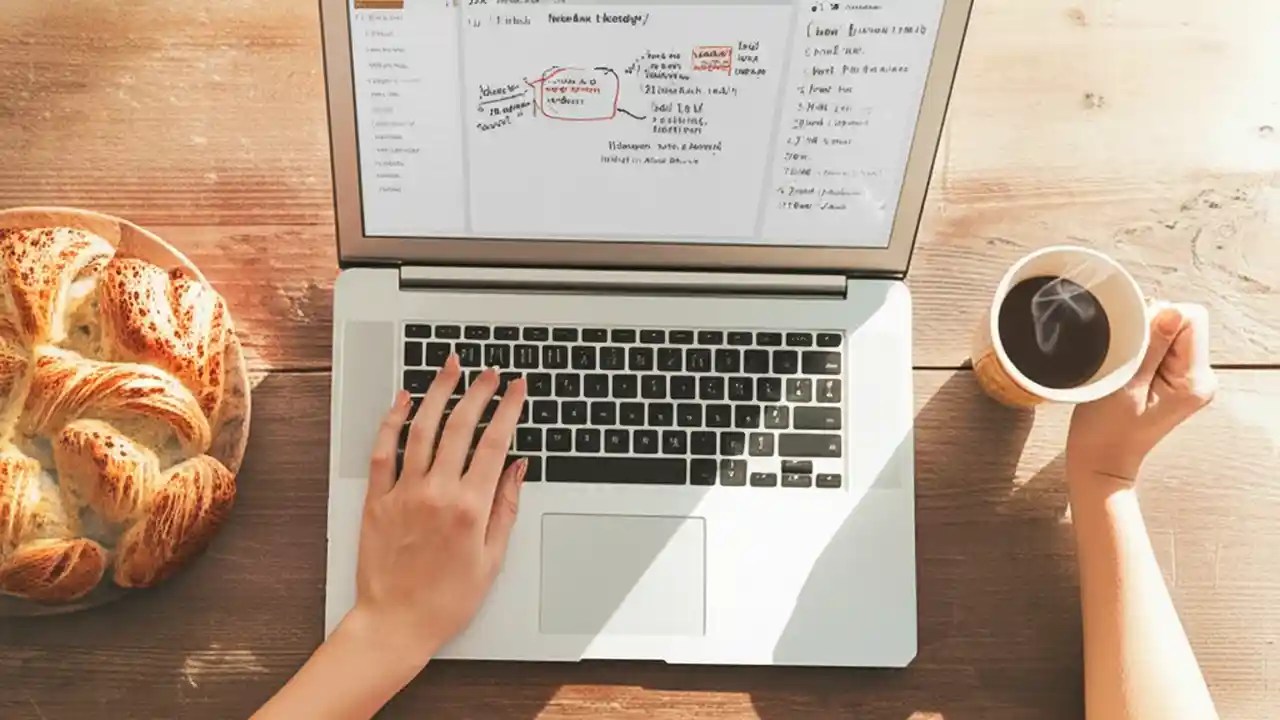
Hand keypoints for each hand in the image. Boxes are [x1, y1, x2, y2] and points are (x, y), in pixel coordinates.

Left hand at [345, 355, 528, 668]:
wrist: (396, 623)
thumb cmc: (446, 599)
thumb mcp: (493, 558)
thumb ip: (506, 507)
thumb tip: (517, 468)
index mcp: (470, 507)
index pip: (494, 443)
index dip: (508, 409)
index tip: (516, 388)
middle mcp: (437, 493)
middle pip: (461, 426)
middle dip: (478, 391)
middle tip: (488, 372)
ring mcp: (404, 493)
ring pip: (422, 428)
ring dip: (438, 393)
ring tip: (449, 369)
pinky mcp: (377, 499)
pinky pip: (384, 450)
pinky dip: (393, 421)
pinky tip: (404, 400)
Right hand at [1067, 303, 1216, 484]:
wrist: (1101, 460)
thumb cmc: (1106, 431)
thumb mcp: (1124, 385)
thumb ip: (1151, 347)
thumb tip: (1172, 311)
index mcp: (1193, 380)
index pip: (1189, 318)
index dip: (1157, 320)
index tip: (1132, 345)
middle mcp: (1201, 377)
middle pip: (1183, 322)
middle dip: (1150, 330)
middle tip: (1126, 361)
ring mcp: (1189, 378)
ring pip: (1172, 330)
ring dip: (1144, 341)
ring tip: (1126, 369)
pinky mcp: (1176, 378)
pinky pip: (1164, 345)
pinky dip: (1143, 349)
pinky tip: (1130, 371)